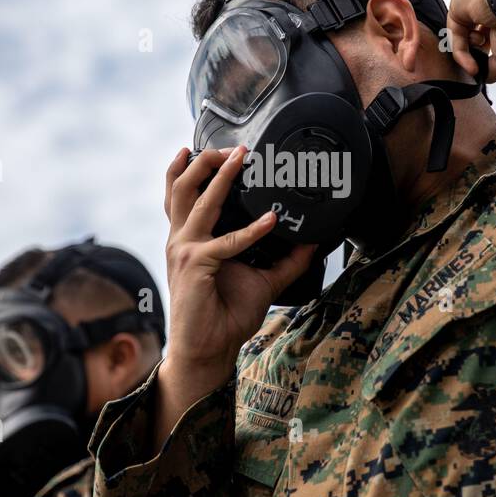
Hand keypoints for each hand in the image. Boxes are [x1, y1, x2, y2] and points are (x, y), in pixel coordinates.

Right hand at [156, 146, 316, 430]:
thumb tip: (315, 243)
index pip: (180, 195)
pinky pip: (226, 242)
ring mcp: (184, 250)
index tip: (200, 146)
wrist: (207, 350)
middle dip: (206, 161)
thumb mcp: (264, 281)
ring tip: (241, 158)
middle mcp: (181, 239)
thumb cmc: (225, 316)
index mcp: (189, 239)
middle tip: (234, 147)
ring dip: (220, 177)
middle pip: (183, 188)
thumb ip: (287, 261)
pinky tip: (272, 221)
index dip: (187, 168)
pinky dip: (251, 230)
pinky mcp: (195, 266)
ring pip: (198, 202)